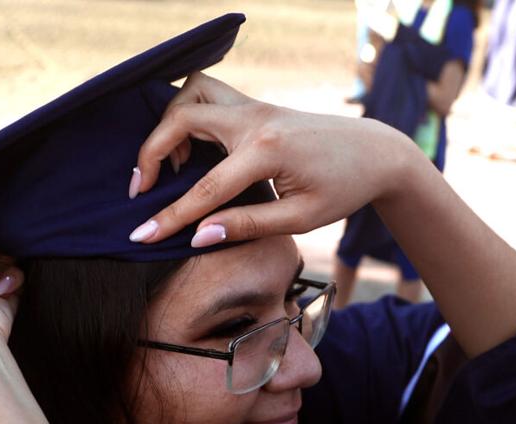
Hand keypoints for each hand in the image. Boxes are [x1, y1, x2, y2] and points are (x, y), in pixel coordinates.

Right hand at [127, 73, 424, 247]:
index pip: (207, 188)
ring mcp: (255, 106)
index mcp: (268, 151)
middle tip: (143, 191)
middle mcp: (255, 119)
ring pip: (191, 94)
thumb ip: (248, 225)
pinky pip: (207, 95)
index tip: (141, 236)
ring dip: (169, 124)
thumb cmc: (344, 188)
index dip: (170, 216)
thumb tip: (200, 237)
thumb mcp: (302, 218)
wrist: (375, 152)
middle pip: (182, 121)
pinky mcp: (256, 104)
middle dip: (152, 154)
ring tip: (172, 166)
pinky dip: (187, 114)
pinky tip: (192, 148)